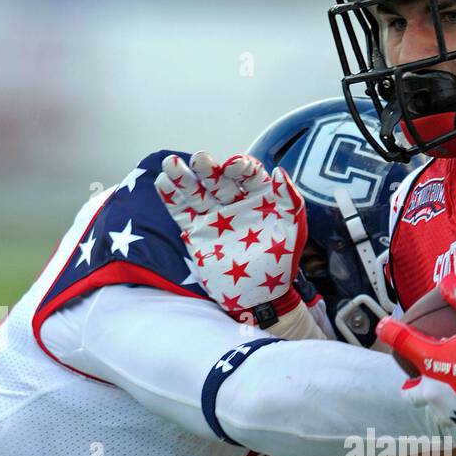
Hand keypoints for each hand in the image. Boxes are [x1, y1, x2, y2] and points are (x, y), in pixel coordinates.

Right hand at [154, 151, 306, 318]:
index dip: (240, 167)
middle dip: (208, 169)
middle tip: (199, 160)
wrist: (260, 295)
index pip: (247, 174)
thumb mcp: (293, 228)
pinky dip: (171, 198)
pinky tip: (162, 182)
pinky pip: (182, 212)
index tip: (232, 166)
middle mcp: (234, 202)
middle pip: (217, 179)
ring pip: (196, 193)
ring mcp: (213, 216)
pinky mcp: (197, 232)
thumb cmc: (281, 260)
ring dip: (183, 178)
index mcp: (258, 197)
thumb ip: (289, 199)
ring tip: (170, 162)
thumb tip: (279, 171)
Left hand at [376, 275, 455, 433]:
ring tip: (454, 388)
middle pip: (410, 392)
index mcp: (433, 362)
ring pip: (433, 407)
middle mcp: (434, 390)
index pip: (401, 342)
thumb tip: (447, 282)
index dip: (389, 331)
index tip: (383, 327)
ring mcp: (449, 411)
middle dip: (413, 383)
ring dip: (438, 398)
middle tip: (426, 372)